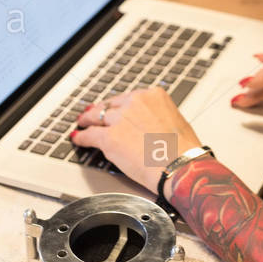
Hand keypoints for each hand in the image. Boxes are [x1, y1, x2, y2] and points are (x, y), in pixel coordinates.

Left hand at [69, 87, 201, 193]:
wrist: (180, 166)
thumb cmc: (184, 150)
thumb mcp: (175, 121)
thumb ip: (158, 117)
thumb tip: (149, 125)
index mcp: (153, 96)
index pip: (128, 98)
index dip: (118, 106)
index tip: (115, 109)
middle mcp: (134, 102)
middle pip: (110, 105)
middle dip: (101, 111)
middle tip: (94, 115)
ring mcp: (119, 119)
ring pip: (96, 116)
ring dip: (88, 121)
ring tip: (83, 124)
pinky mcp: (108, 137)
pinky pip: (89, 135)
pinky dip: (82, 137)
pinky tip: (78, 139)